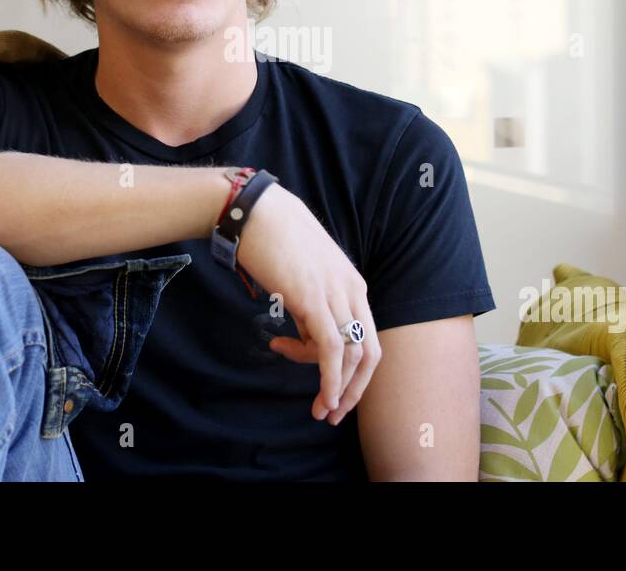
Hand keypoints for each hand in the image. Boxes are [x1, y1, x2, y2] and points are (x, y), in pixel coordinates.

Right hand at [234, 184, 381, 424]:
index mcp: (352, 284)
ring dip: (338, 390)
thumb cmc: (273, 238)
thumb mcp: (302, 275)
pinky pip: (331, 349)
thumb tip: (303, 333)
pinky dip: (330, 379)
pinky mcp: (313, 299)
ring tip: (318, 409)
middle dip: (355, 389)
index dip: (356, 372)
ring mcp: (335, 294)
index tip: (336, 392)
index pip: (367, 337)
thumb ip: (309, 303)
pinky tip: (321, 396)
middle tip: (335, 413)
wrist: (255, 212)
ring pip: (351, 356)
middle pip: (370, 353)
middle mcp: (352, 290)